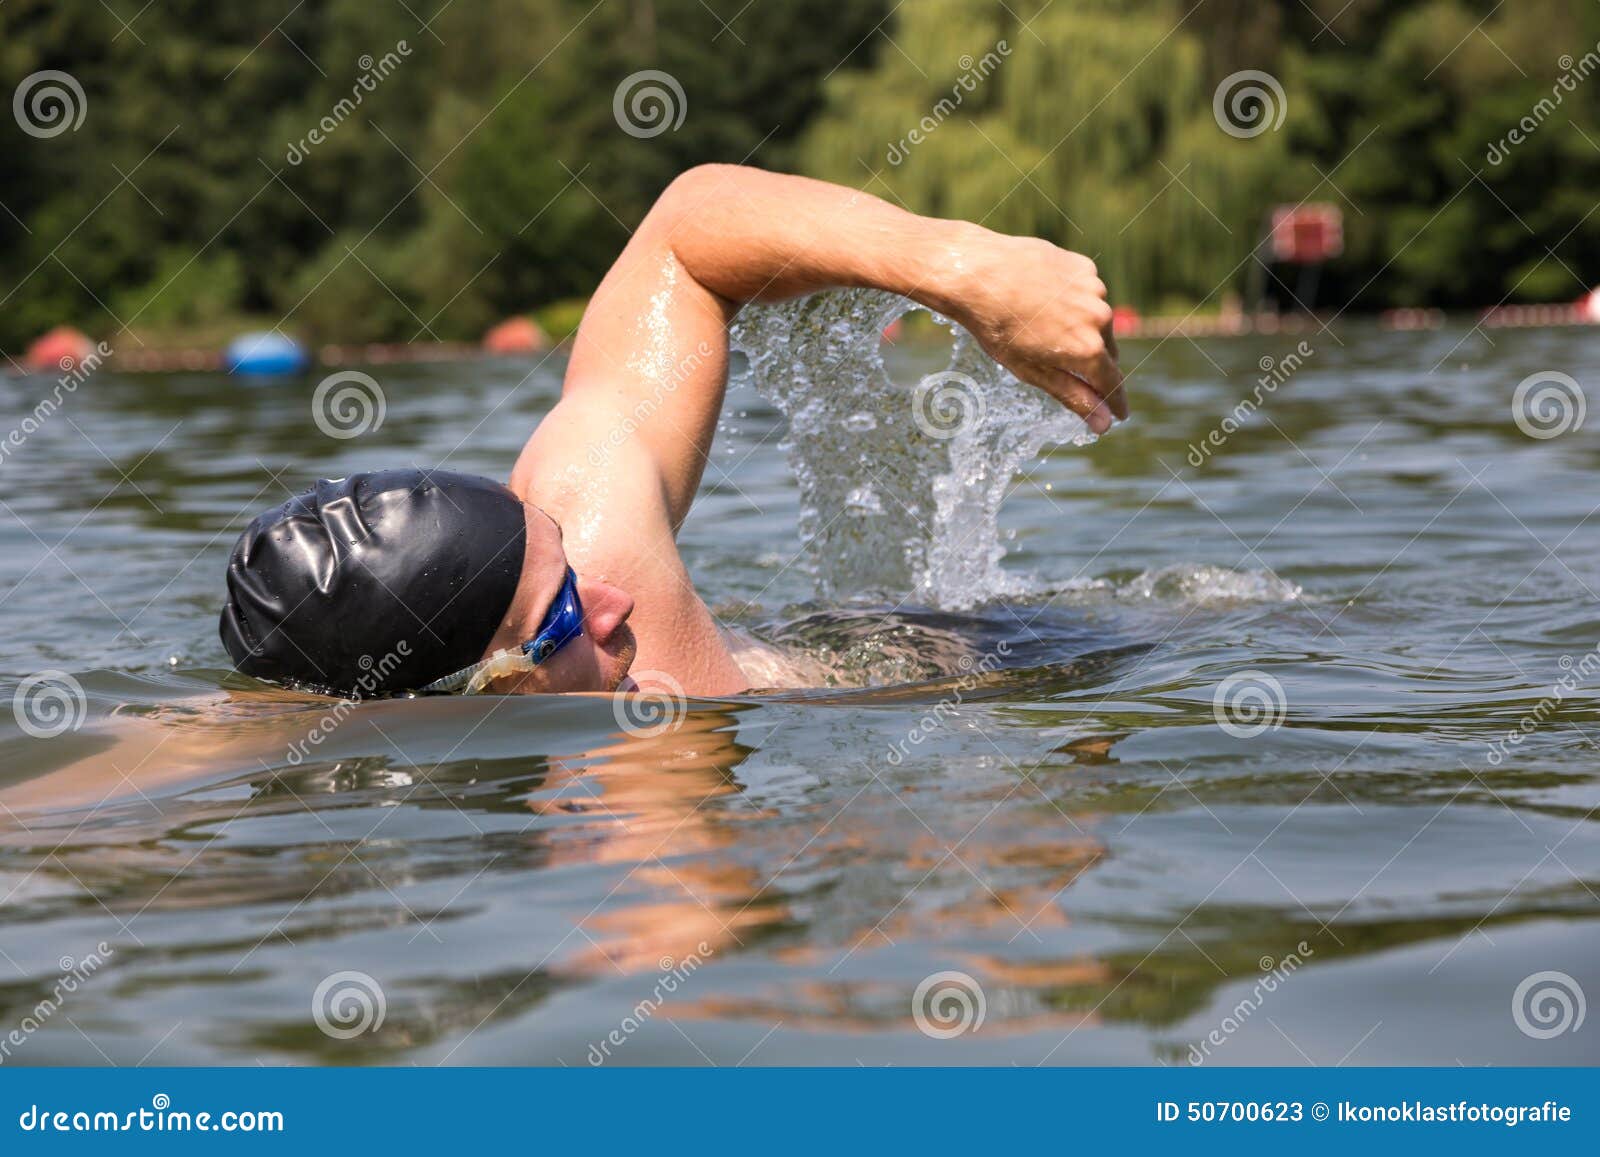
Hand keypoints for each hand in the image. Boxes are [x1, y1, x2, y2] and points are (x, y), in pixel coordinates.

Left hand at [941, 229, 1126, 432]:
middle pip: (1107, 351)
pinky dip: (1072, 299)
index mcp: (1088, 350)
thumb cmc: (999, 328)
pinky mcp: (1083, 267)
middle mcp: (1099, 318)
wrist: (977, 274)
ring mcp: (1093, 289)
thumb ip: (1074, 396)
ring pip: (1097, 319)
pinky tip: (1044, 298)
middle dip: (1091, 361)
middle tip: (1061, 359)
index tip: (1120, 414)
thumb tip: (1105, 424)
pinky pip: (1086, 292)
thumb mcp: (1033, 371)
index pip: (1113, 383)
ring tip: (1043, 323)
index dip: (1116, 402)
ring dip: (1081, 326)